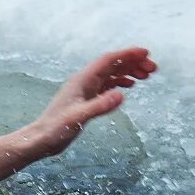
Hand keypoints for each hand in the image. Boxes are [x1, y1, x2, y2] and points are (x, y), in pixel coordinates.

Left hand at [31, 47, 156, 157]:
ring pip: (110, 74)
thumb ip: (99, 106)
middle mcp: (84, 81)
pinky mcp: (85, 100)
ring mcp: (84, 90)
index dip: (128, 54)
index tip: (147, 54)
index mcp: (82, 80)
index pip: (109, 60)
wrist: (40, 140)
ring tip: (147, 76)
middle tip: (153, 69)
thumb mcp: (79, 118)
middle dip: (133, 63)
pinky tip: (129, 86)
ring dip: (128, 71)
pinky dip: (119, 82)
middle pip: (112, 64)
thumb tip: (122, 95)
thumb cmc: (55, 129)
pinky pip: (106, 85)